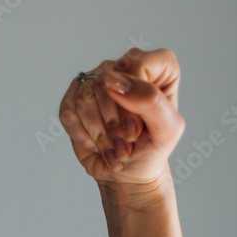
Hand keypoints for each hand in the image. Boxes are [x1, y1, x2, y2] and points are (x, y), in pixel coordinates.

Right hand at [58, 47, 185, 191]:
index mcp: (157, 67)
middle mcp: (125, 67)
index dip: (134, 97)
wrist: (128, 173)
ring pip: (85, 97)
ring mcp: (97, 81)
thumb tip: (116, 82)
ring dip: (99, 133)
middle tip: (126, 143)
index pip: (138, 63)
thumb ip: (151, 100)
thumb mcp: (167, 131)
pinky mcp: (74, 99)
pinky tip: (95, 143)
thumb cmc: (151, 150)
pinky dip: (82, 136)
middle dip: (114, 122)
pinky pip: (68, 112)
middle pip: (107, 80)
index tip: (137, 127)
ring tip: (113, 147)